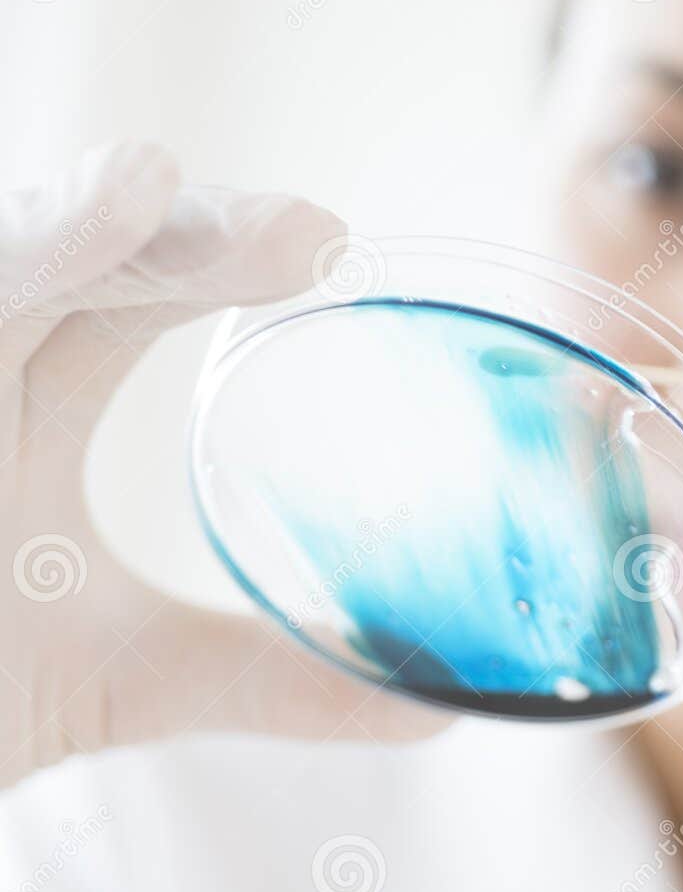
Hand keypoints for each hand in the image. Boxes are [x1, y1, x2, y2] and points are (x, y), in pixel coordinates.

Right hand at [1, 143, 443, 789]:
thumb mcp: (118, 681)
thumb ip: (262, 679)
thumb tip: (431, 702)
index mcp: (20, 399)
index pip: (120, 287)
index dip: (209, 248)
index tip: (324, 238)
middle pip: (34, 257)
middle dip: (139, 221)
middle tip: (287, 226)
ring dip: (39, 239)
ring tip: (134, 188)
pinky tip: (26, 269)